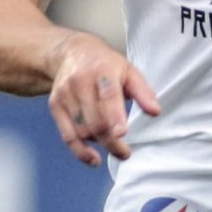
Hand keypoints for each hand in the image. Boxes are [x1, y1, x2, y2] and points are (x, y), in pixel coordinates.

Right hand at [47, 34, 160, 167]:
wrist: (71, 53)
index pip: (108, 95)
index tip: (122, 133)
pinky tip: (93, 159)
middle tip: (125, 153)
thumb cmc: (105, 64)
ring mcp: (66, 94)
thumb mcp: (128, 70)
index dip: (115, 115)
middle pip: (95, 119)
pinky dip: (80, 151)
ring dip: (99, 144)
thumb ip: (143, 91)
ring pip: (82, 129)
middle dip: (111, 141)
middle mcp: (81, 82)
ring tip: (114, 148)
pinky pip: (67, 134)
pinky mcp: (56, 105)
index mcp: (102, 70)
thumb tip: (155, 112)